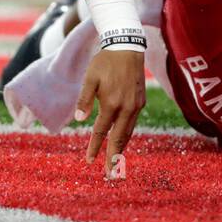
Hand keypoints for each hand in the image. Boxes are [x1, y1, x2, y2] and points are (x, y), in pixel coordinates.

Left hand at [76, 49, 145, 177]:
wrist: (127, 47)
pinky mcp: (141, 101)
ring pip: (128, 132)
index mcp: (112, 103)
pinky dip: (127, 133)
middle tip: (110, 174)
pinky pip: (133, 122)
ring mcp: (136, 105)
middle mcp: (126, 108)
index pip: (101, 132)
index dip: (95, 147)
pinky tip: (122, 137)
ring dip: (122, 147)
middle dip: (114, 157)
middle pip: (119, 138)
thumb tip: (80, 121)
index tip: (89, 161)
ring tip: (117, 160)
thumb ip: (84, 100)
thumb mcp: (90, 78)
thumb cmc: (105, 62)